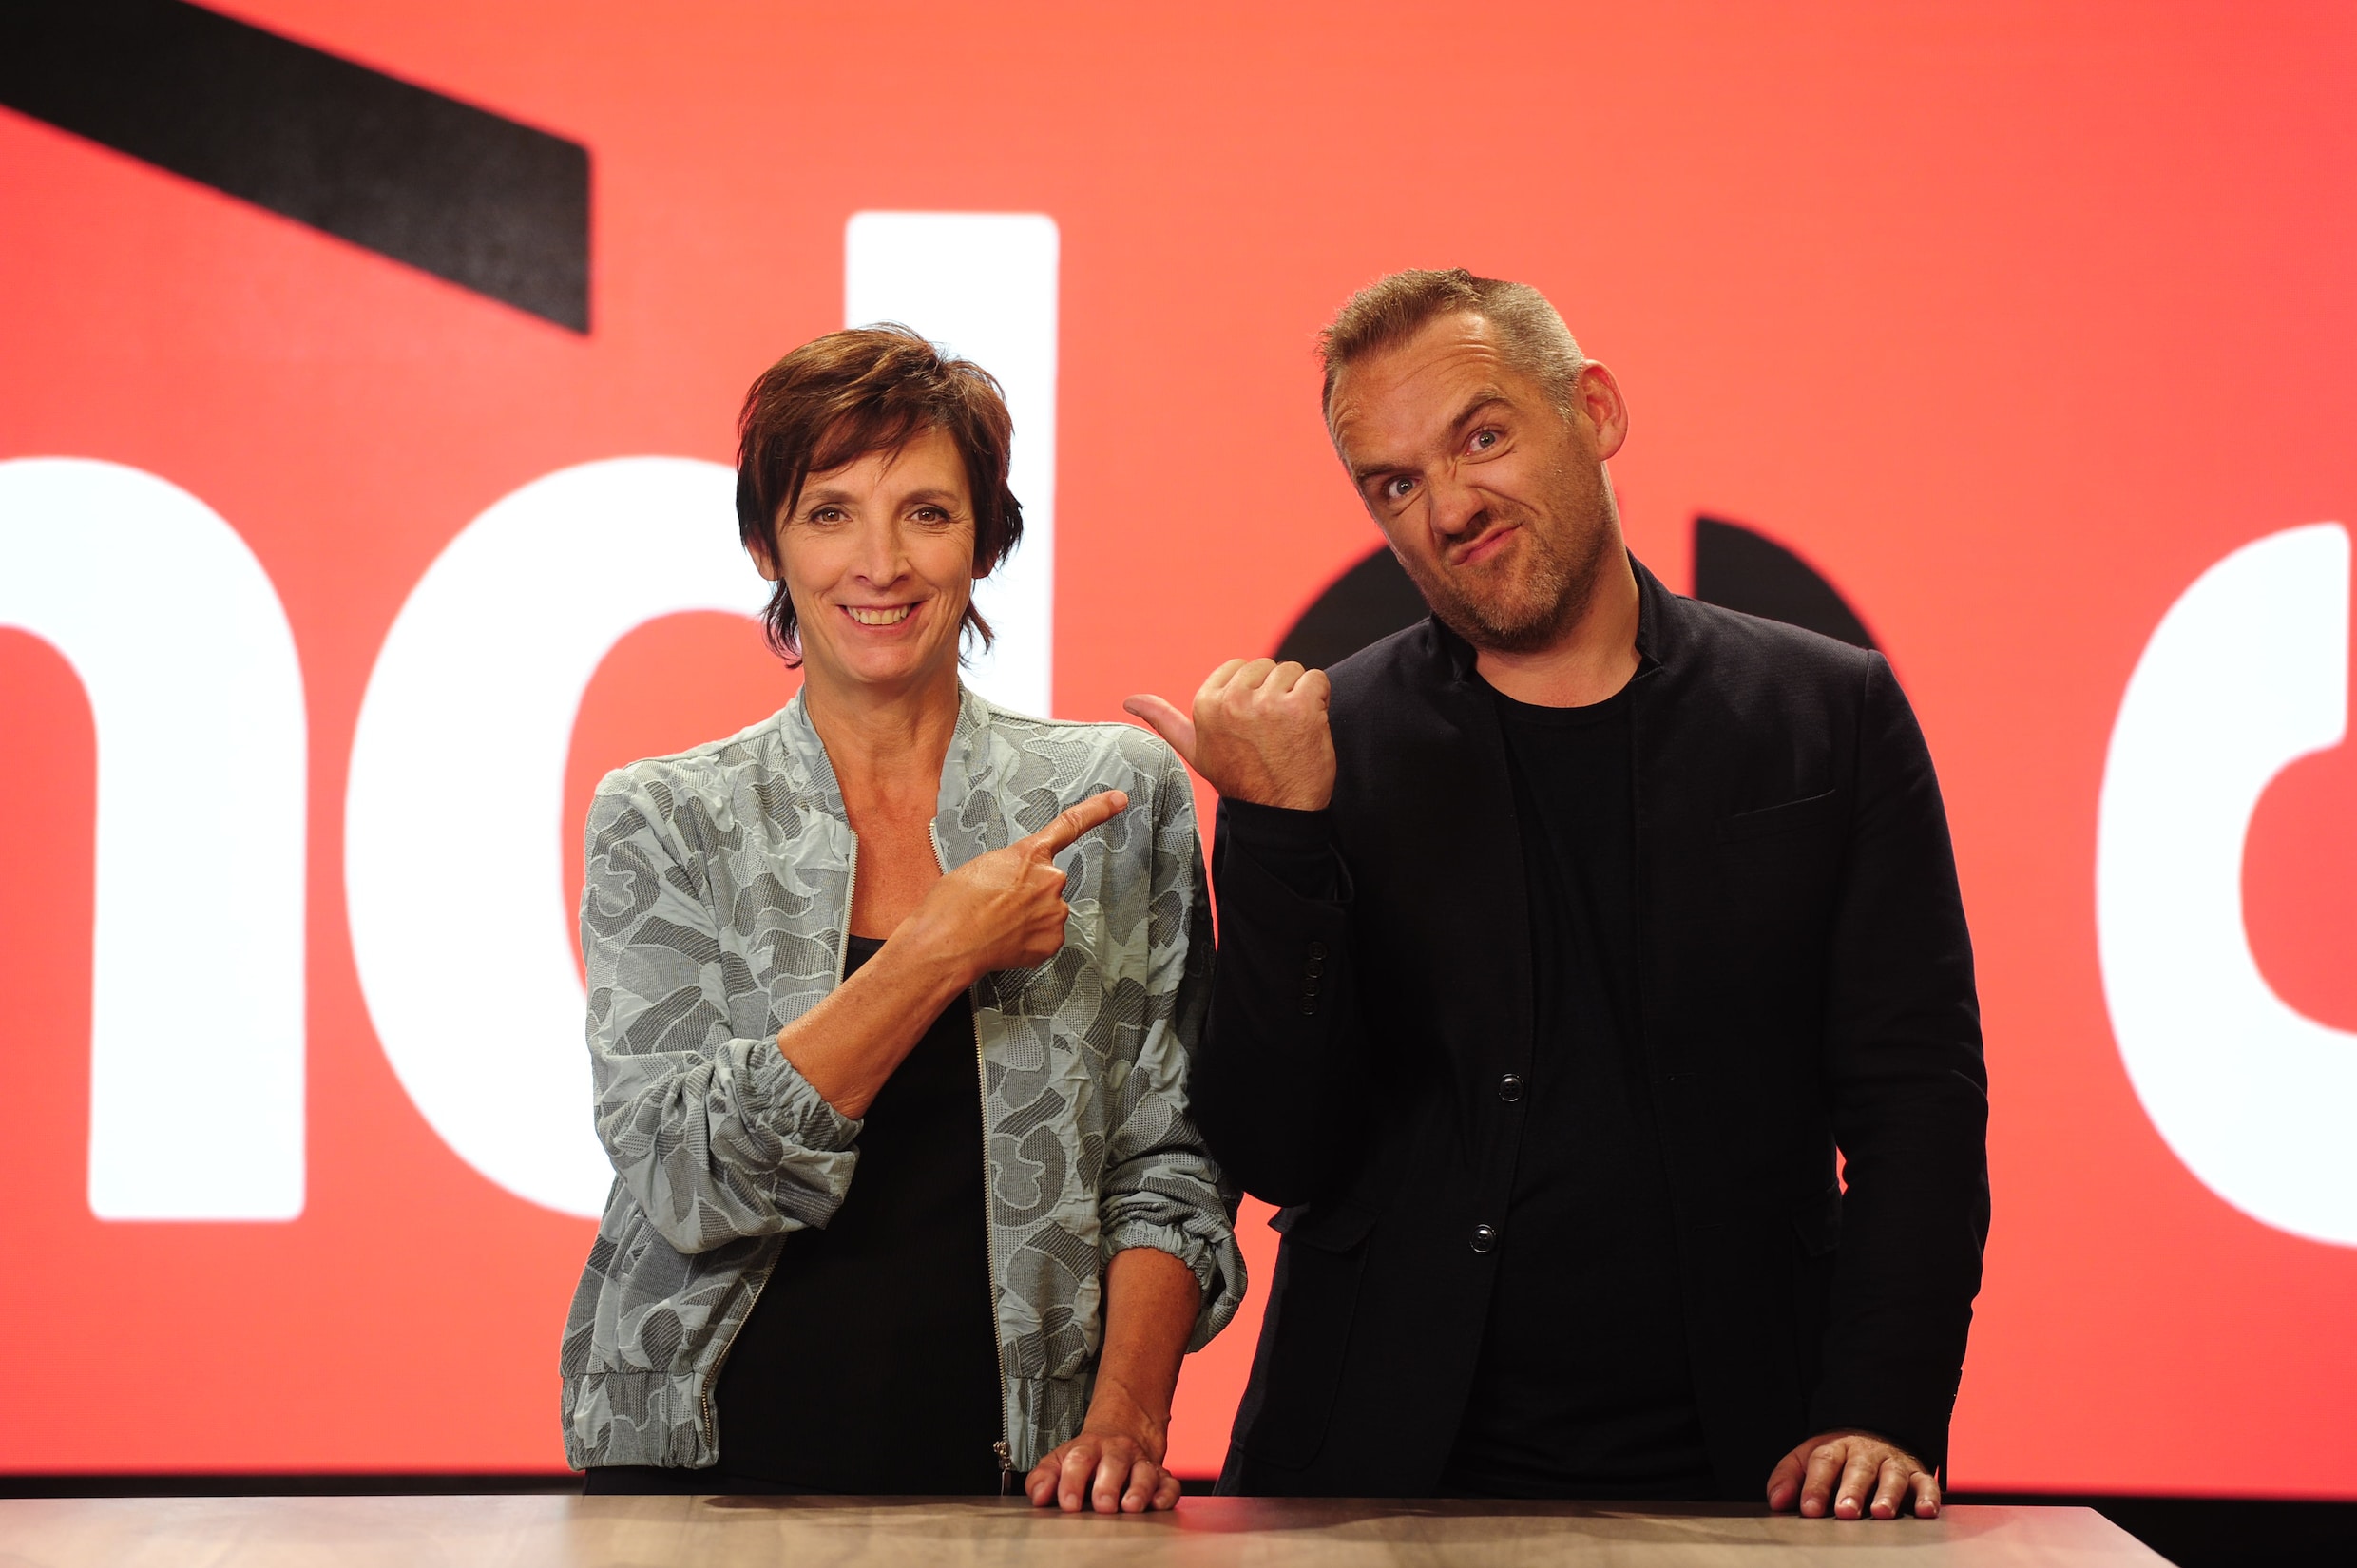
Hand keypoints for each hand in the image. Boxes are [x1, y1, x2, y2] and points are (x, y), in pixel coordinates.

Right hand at [898, 789, 1126, 985]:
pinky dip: (1027, 942)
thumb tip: (1015, 888)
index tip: (1119, 799)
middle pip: (1048, 885)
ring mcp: (1055, 912)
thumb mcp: (979, 868)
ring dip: (1026, 919)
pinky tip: (1004, 942)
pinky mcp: (1052, 941)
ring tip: (995, 925)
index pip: (1070, 825)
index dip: (1098, 810)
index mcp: (1029, 854)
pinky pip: (1044, 938)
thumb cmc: (951, 904)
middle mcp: (1050, 880)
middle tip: (996, 906)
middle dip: (1027, 895)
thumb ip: (1009, 869)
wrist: (946, 943)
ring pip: (1046, 914)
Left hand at [1024, 1423, 1180, 1513]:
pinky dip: (1166, 1494)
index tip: (1068, 1504)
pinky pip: (1169, 1483)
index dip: (1073, 1482)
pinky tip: (1158, 1504)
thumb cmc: (1087, 1457)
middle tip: (1102, 1506)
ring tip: (1130, 1507)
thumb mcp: (1060, 1460)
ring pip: (1144, 1472)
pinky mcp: (1161, 1476)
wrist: (1120, 1435)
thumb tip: (1038, 1497)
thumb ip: (1044, 1478)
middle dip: (1108, 1486)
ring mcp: (1140, 1463)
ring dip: (1139, 1490)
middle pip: (1114, 1463)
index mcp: (1089, 1448)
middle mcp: (1117, 1452)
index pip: (1079, 1460)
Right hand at [1124, 658, 1335, 809]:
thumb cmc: (1238, 779)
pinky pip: (1317, 679)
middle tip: (1272, 732)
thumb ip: (1164, 720)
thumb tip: (1129, 700)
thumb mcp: (1194, 750)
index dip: (1252, 694)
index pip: (1240, 668)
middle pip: (1267, 667)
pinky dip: (1320, 699)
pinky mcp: (1301, 707)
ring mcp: (1267, 704)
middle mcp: (1232, 700)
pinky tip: (1309, 728)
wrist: (1278, 813)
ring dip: (1298, 697)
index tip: (1252, 727)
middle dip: (1275, 693)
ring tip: (1289, 731)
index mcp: (1205, 704)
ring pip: (1292, 671)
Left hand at [1766, 1429, 1940, 1519]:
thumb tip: (1777, 1501)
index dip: (1815, 1486)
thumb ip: (1789, 1478)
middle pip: (1858, 1469)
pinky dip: (1928, 1497)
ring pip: (1892, 1476)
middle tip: (1845, 1511)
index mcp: (1835, 1447)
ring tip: (1881, 1513)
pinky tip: (1926, 1512)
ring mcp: (1893, 1463)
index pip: (1823, 1463)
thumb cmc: (1837, 1455)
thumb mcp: (1807, 1459)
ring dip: (1888, 1494)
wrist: (1874, 1432)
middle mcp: (1865, 1454)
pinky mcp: (1918, 1474)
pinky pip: (1927, 1484)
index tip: (1808, 1509)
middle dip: (1852, 1491)